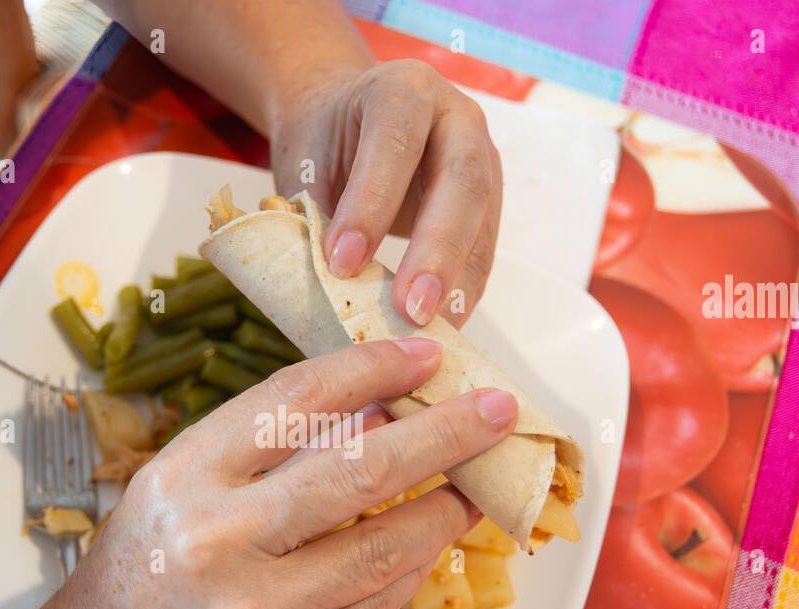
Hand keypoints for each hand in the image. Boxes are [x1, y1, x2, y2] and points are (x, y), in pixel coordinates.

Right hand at [18, 339, 517, 608]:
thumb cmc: (126, 593)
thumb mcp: (171, 502)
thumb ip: (258, 461)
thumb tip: (371, 414)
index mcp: (181, 480)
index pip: (293, 402)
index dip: (371, 369)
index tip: (427, 352)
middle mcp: (215, 542)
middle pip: (360, 471)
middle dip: (446, 433)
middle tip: (501, 410)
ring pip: (383, 548)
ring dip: (444, 512)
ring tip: (475, 488)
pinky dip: (406, 575)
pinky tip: (425, 551)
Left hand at [269, 59, 502, 327]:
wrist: (343, 122)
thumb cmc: (322, 148)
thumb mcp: (308, 170)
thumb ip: (319, 218)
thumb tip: (329, 295)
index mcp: (401, 90)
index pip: (393, 143)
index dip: (371, 205)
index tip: (342, 264)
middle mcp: (454, 115)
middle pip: (460, 180)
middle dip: (436, 250)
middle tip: (410, 309)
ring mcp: (481, 153)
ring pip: (482, 217)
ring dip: (457, 279)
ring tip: (429, 328)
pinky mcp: (490, 195)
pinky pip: (484, 246)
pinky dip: (464, 289)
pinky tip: (445, 325)